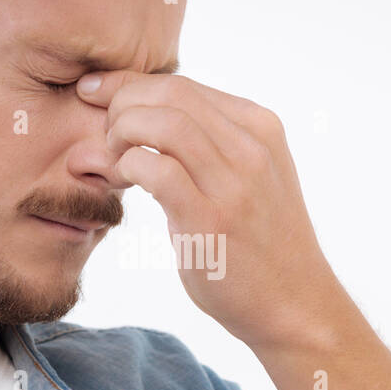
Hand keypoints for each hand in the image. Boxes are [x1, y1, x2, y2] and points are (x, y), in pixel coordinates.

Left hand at [76, 70, 337, 350]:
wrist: (296, 305)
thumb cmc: (259, 244)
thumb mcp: (247, 178)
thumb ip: (207, 147)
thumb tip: (142, 120)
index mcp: (260, 127)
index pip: (182, 84)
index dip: (129, 84)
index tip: (94, 93)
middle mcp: (252, 146)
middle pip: (170, 92)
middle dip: (121, 105)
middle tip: (104, 137)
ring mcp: (236, 182)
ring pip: (163, 122)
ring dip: (122, 134)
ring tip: (115, 163)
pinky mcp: (213, 219)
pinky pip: (157, 169)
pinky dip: (128, 166)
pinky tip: (125, 184)